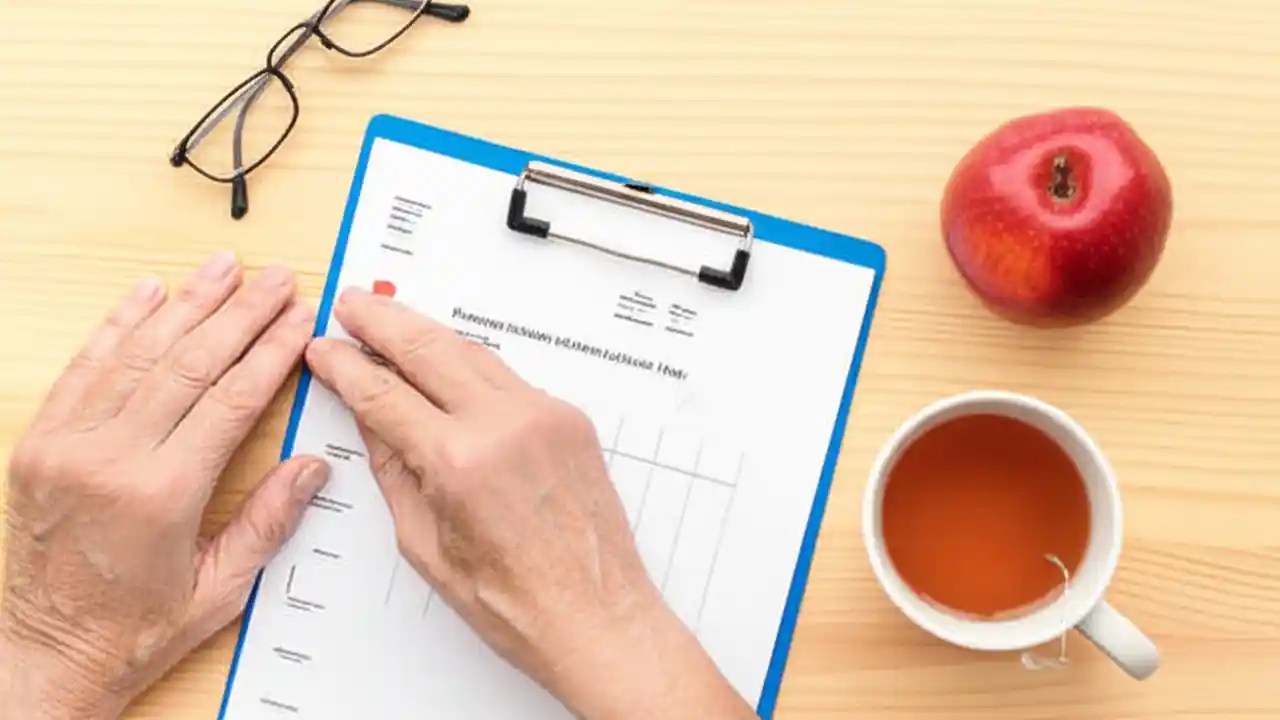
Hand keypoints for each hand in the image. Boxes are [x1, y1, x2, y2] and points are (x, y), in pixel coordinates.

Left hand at [1, 254, 327, 719]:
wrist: (47, 652)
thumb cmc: (133, 630)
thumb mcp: (220, 589)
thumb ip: (268, 522)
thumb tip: (312, 467)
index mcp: (161, 495)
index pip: (231, 399)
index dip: (271, 352)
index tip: (299, 320)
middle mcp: (109, 460)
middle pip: (190, 363)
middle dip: (241, 315)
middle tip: (274, 281)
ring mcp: (68, 446)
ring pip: (138, 353)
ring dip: (186, 304)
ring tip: (223, 270)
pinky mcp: (41, 443)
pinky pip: (85, 368)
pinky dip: (118, 324)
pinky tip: (149, 294)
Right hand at [305, 288, 755, 719]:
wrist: (597, 618)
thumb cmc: (518, 604)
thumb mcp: (427, 547)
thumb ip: (396, 474)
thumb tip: (371, 423)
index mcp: (460, 462)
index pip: (383, 395)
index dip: (345, 367)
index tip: (322, 350)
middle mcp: (506, 425)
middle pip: (429, 349)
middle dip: (383, 322)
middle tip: (352, 306)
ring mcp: (544, 416)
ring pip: (473, 352)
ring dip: (427, 332)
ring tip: (392, 320)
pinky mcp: (570, 419)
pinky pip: (509, 378)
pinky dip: (471, 363)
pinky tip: (448, 360)